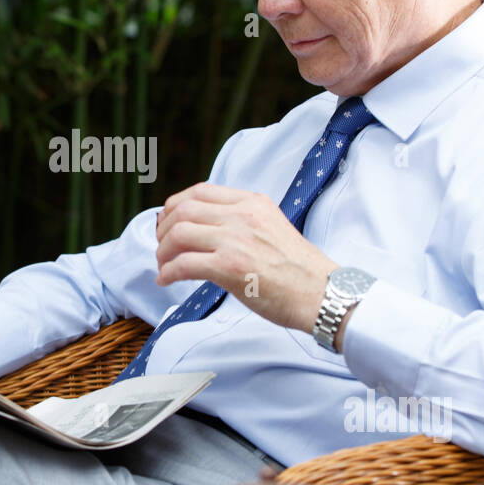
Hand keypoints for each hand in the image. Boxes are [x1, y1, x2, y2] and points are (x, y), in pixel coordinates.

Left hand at [154, 182, 337, 333]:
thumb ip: (242, 222)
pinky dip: (168, 272)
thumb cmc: (298, 269)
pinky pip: (183, 264)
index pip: (201, 191)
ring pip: (178, 234)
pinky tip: (167, 280)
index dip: (176, 205)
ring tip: (164, 266)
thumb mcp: (272, 227)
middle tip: (162, 247)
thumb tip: (207, 229)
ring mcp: (235, 240)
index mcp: (252, 202)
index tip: (169, 222)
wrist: (321, 293)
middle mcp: (242, 215)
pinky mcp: (230, 267)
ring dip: (162, 252)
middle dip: (163, 229)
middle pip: (183, 210)